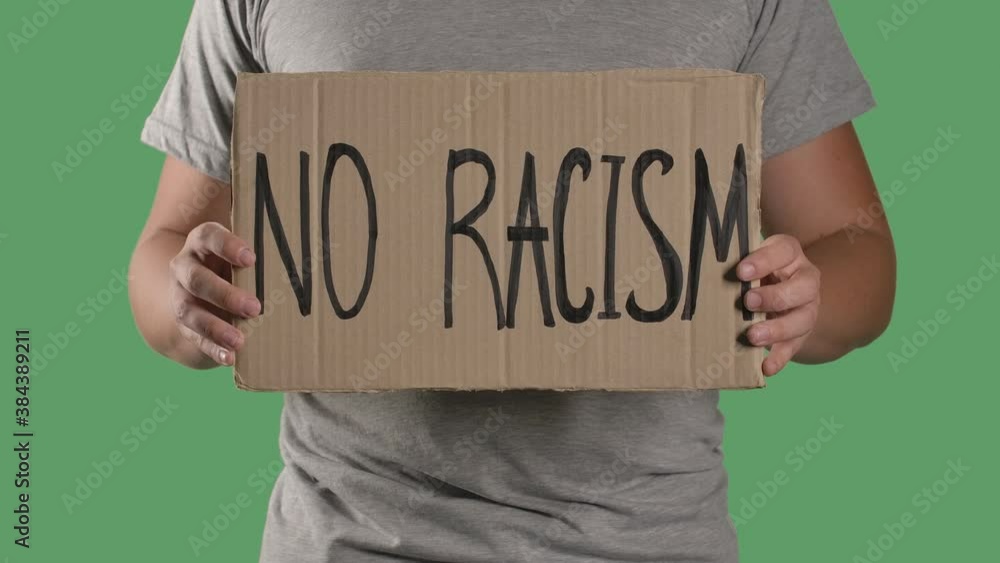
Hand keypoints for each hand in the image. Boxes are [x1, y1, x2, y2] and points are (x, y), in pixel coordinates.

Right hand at [168, 222, 259, 365]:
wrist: (205, 292)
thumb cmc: (237, 266)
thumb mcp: (246, 256)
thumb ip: (265, 254)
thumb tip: (311, 255)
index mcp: (202, 243)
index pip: (208, 237)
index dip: (227, 246)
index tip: (251, 259)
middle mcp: (185, 267)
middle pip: (198, 279)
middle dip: (225, 294)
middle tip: (254, 307)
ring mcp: (180, 296)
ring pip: (190, 311)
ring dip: (216, 327)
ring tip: (239, 340)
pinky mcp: (184, 323)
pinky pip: (194, 337)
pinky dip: (212, 349)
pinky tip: (230, 358)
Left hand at [738, 234, 820, 375]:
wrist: (779, 289)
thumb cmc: (754, 271)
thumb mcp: (749, 260)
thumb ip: (737, 265)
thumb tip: (702, 270)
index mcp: (789, 254)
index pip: (783, 251)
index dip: (763, 260)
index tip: (740, 271)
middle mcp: (805, 280)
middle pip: (803, 287)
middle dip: (775, 296)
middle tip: (748, 302)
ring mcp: (807, 308)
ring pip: (803, 320)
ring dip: (777, 329)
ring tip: (753, 336)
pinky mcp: (802, 333)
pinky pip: (795, 346)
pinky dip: (780, 358)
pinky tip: (765, 367)